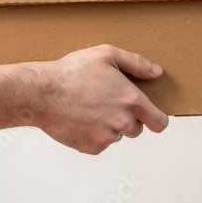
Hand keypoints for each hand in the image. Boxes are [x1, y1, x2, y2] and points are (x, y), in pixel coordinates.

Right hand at [36, 44, 167, 154]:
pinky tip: (80, 119)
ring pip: (117, 136)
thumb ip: (136, 63)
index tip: (151, 117)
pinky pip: (100, 144)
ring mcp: (107, 137)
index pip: (159, 122)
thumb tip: (156, 72)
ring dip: (109, 126)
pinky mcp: (91, 147)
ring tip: (89, 108)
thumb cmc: (71, 72)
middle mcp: (123, 122)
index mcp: (131, 100)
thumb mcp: (106, 55)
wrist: (41, 94)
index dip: (157, 119)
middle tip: (107, 103)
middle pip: (137, 129)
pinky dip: (93, 135)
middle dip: (127, 118)